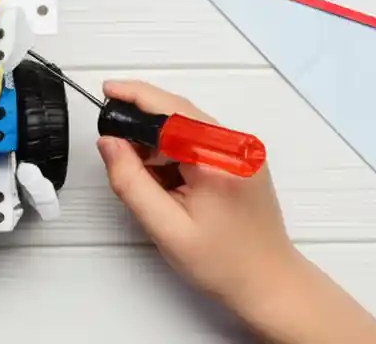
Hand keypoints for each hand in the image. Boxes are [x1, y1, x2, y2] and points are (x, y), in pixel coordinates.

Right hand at [96, 81, 375, 343]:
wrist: (270, 284)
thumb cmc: (221, 264)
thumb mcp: (165, 228)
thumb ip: (131, 181)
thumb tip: (108, 142)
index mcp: (217, 158)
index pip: (169, 112)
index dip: (134, 97)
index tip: (105, 92)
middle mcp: (236, 145)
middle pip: (179, 111)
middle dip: (142, 118)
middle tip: (111, 139)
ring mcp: (243, 150)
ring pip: (188, 125)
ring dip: (158, 137)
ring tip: (139, 171)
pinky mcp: (242, 158)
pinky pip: (200, 139)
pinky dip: (175, 148)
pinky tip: (164, 176)